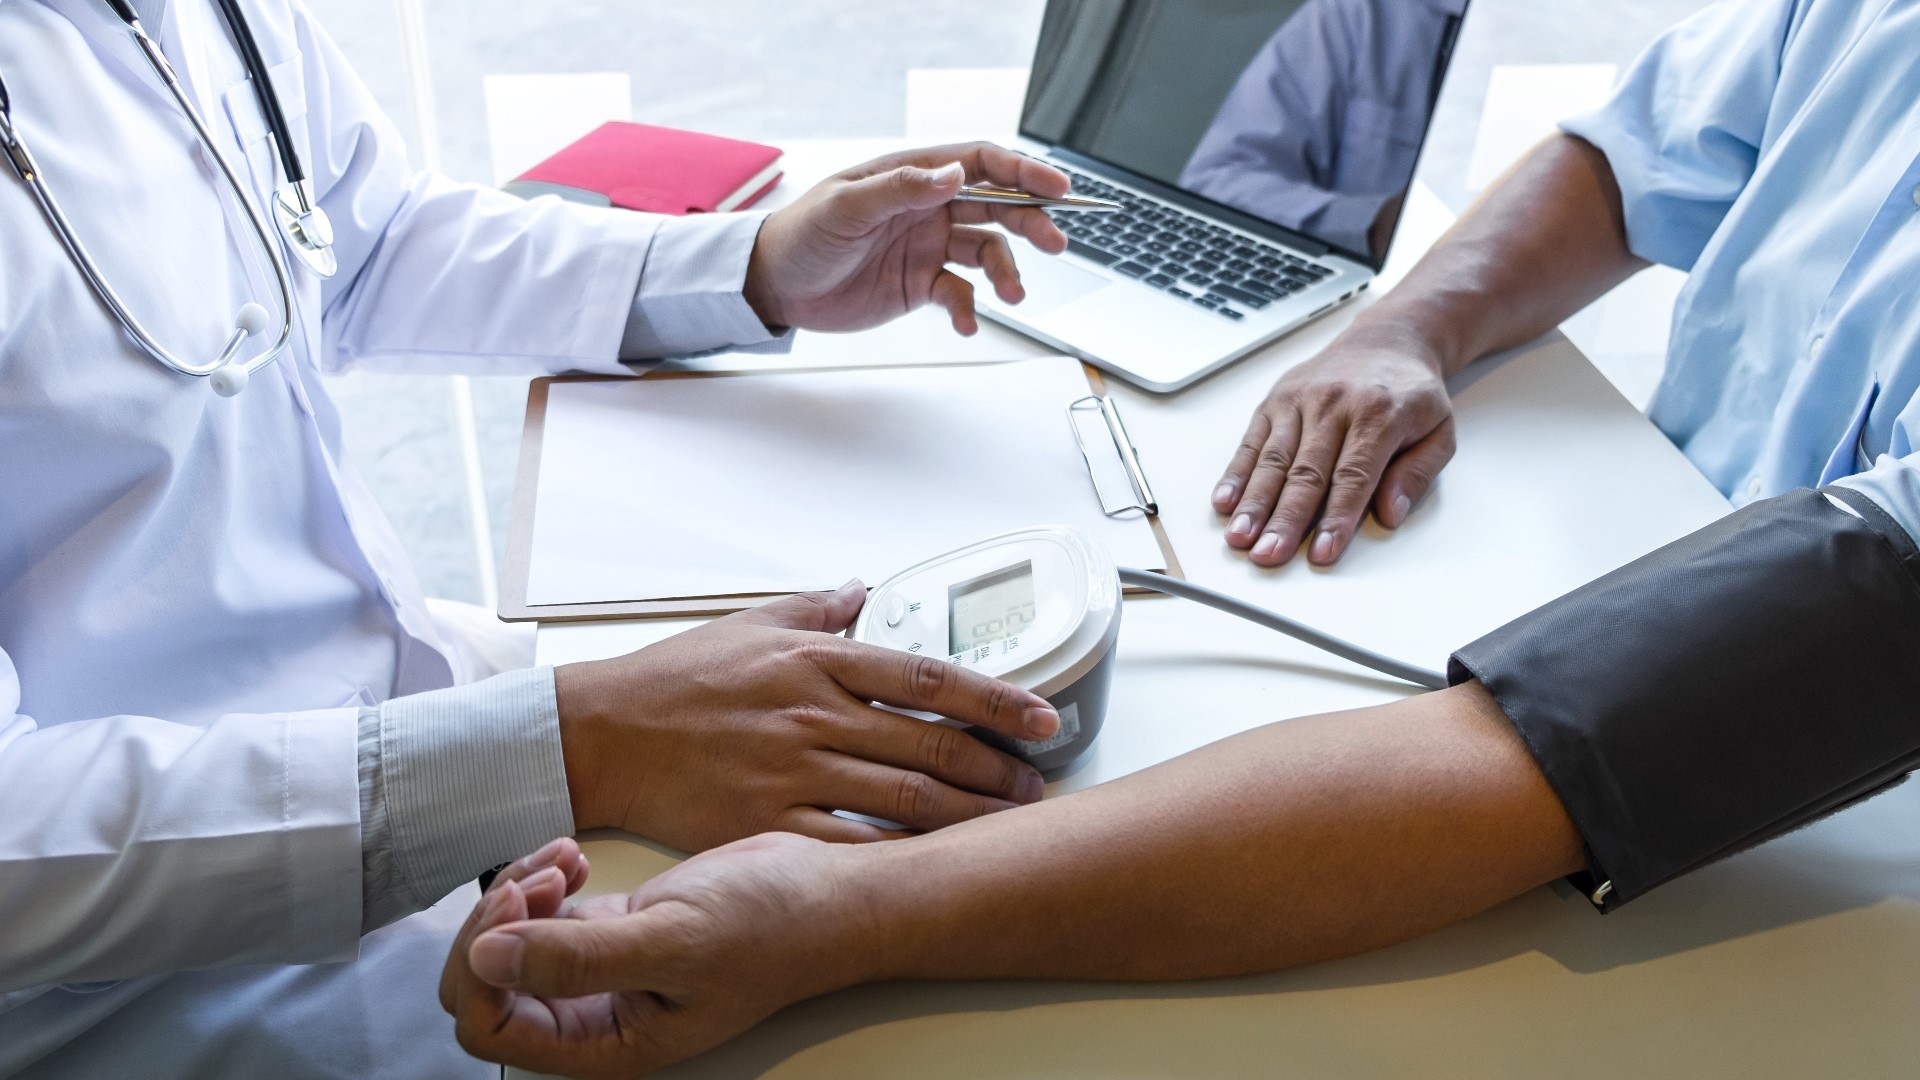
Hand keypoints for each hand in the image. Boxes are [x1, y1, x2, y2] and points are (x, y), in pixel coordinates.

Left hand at [442, 834, 863, 1079]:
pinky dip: (542, 876)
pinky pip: (541, 912)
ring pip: (506, 944)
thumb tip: (487, 959)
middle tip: (540, 877)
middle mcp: (591, 1013)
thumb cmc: (771, 929)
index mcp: (604, 1041)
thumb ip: (577, 958)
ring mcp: (597, 969)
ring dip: (519, 893)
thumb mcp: (673, 943)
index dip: (486, 969)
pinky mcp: (609, 927)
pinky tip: (574, 855)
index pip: (492, 1029)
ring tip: (565, 859)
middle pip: (485, 986)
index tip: (520, 904)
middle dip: (496, 925)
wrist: (825, 895)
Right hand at [554, 580, 1058, 851]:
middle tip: (1037, 784)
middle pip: (931, 744)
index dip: (997, 700)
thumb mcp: (749, 623)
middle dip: (997, 769)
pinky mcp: (766, 824)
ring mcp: (792, 772)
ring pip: (905, 799)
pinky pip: (850, 842)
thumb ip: (815, 607)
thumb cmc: (673, 680)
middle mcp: (814, 715)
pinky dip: (900, 853)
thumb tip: (861, 588)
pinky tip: (935, 861)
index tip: (1043, 717)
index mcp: (818, 661)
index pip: (930, 676)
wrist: (601, 733)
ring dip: (967, 814)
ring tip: (1009, 825)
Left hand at [743, 142, 1069, 335]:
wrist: (776, 286)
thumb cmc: (802, 234)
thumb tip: (952, 176)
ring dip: (1005, 272)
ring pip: (986, 252)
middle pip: (996, 206)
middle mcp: (928, 207)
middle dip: (1030, 221)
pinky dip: (968, 310)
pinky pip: (960, 294)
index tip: (1056, 188)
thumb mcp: (846, 206)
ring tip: (1011, 296)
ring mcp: (927, 246)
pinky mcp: (921, 284)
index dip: (1023, 172)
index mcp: (914, 175)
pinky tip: (965, 323)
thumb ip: (900, 188)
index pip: (980, 164)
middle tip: (1055, 242)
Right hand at [1214, 319, 1455, 565]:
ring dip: (1253, 503)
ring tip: (1240, 537)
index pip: (1353, 476)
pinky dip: (1236, 473)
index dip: (1336, 518)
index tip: (1323, 553)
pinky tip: (1225, 501)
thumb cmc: (1410, 394)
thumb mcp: (1440, 432)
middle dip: (1284, 519)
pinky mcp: (1276, 400)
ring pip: (1273, 459)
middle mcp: (1334, 404)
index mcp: (1380, 414)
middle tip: (1269, 554)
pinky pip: (1252, 441)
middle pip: (1305, 472)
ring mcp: (1300, 400)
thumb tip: (1391, 513)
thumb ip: (1417, 473)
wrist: (1385, 341)